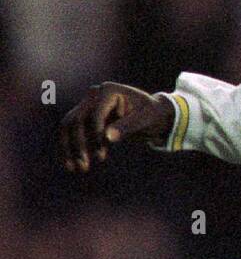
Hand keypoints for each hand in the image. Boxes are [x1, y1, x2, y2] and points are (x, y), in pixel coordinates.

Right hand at [59, 82, 174, 171]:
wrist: (152, 113)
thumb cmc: (152, 113)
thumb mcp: (146, 119)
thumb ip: (128, 126)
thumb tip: (107, 137)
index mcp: (108, 90)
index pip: (96, 115)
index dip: (96, 136)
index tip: (101, 157)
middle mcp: (94, 94)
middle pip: (76, 120)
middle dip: (78, 145)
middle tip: (83, 167)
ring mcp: (87, 104)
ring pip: (69, 126)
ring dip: (69, 148)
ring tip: (74, 168)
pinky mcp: (86, 115)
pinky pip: (73, 131)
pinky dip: (72, 147)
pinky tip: (74, 164)